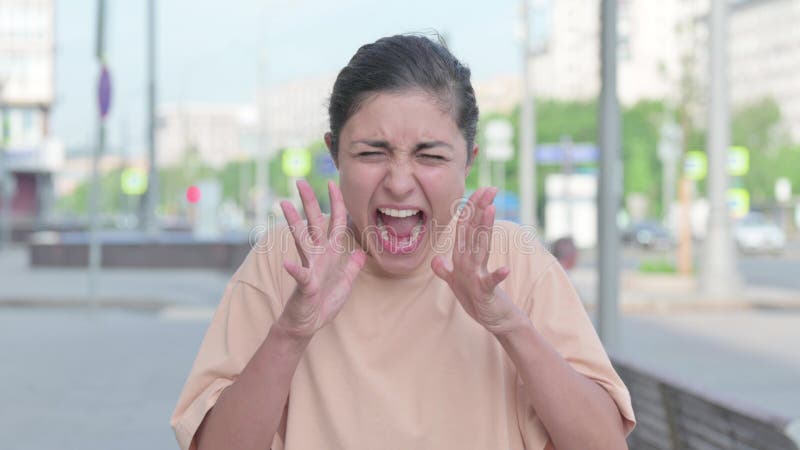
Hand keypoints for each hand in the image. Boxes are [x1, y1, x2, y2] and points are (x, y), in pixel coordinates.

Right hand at [276, 180, 365, 339]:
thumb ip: (351, 267)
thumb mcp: (345, 284)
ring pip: (302, 240)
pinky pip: (300, 276)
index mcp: (328, 254)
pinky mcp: (304, 286)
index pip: (335, 224)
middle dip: (309, 202)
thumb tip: (361, 252)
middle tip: (300, 181)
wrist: (307, 324)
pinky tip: (288, 263)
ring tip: (284, 204)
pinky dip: (295, 270)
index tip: (332, 184)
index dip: (336, 204)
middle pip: (314, 224)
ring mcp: (309, 268)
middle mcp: (317, 256)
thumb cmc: (323, 304)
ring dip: (294, 223)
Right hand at [431, 187, 527, 335]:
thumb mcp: (458, 281)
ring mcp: (473, 277)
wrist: (490, 320)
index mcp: (460, 257)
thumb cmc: (475, 298)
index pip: (465, 227)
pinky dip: (497, 276)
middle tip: (490, 189)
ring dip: (484, 229)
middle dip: (480, 209)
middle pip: (472, 231)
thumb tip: (435, 259)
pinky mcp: (484, 292)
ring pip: (478, 248)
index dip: (472, 207)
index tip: (483, 190)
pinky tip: (505, 269)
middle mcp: (464, 263)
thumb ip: (445, 268)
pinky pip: (490, 282)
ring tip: (491, 210)